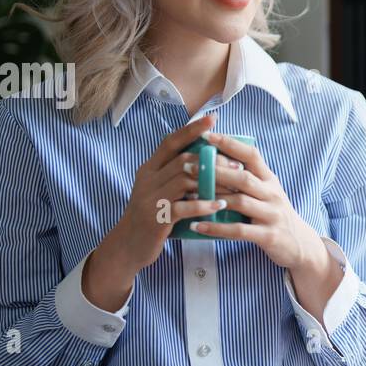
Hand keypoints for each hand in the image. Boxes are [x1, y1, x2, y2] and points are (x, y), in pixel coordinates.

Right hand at [82, 113, 240, 310]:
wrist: (128, 246)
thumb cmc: (151, 216)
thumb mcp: (158, 191)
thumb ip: (175, 175)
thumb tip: (205, 160)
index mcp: (149, 169)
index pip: (170, 142)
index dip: (191, 130)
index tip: (213, 119)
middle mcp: (148, 179)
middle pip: (183, 161)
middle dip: (213, 161)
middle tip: (237, 165)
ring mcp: (150, 198)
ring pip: (185, 181)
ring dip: (213, 183)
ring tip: (234, 187)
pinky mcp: (156, 218)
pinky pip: (183, 207)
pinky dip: (203, 205)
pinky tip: (219, 206)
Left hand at [189, 132, 328, 274]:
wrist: (299, 244)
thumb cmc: (273, 214)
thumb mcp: (266, 192)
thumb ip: (246, 177)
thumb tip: (215, 160)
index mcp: (269, 179)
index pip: (251, 155)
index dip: (230, 144)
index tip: (207, 136)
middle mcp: (272, 194)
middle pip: (243, 177)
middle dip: (215, 171)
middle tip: (188, 166)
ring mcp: (272, 215)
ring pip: (240, 202)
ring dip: (213, 198)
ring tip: (189, 196)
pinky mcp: (269, 236)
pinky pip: (239, 230)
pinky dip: (217, 228)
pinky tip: (197, 226)